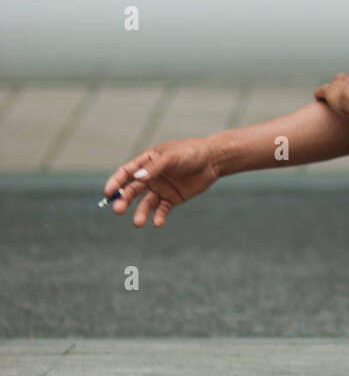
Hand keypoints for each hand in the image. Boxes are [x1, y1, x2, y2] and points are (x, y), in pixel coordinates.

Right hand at [102, 137, 219, 227]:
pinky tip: (157, 223)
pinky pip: (162, 209)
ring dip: (140, 212)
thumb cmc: (190, 152)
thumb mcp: (172, 157)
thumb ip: (155, 168)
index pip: (125, 173)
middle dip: (124, 200)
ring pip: (146, 203)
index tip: (108, 192)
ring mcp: (160, 188)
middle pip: (132, 190)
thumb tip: (137, 177)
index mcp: (146, 161)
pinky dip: (159, 216)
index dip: (115, 182)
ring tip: (138, 223)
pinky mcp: (172, 198)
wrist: (213, 160)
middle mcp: (150, 176)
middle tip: (118, 210)